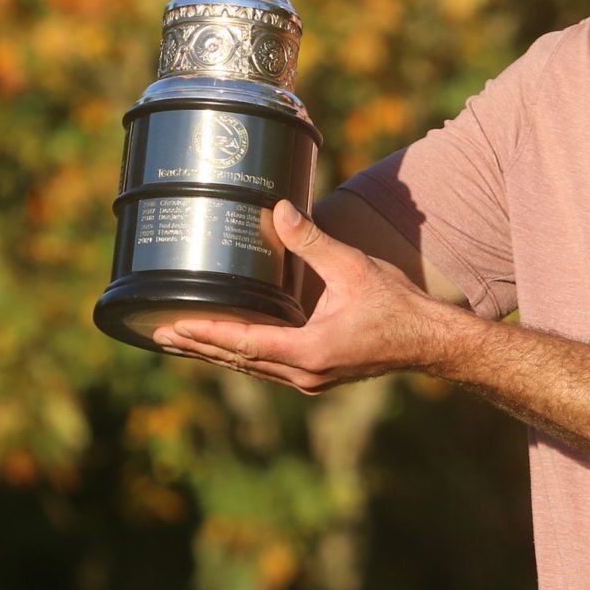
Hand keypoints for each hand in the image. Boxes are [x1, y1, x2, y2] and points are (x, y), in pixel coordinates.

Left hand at [149, 201, 447, 392]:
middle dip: (199, 346)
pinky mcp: (317, 376)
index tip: (173, 326)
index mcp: (308, 351)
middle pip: (239, 361)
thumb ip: (312, 241)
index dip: (206, 333)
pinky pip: (268, 368)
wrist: (428, 341)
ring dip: (218, 353)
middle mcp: (303, 374)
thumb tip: (280, 210)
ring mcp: (310, 380)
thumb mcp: (353, 267)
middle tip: (161, 333)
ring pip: (252, 368)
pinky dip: (243, 355)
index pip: (244, 343)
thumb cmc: (396, 305)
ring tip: (184, 341)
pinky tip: (230, 345)